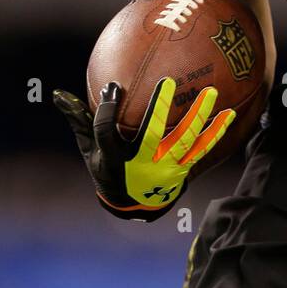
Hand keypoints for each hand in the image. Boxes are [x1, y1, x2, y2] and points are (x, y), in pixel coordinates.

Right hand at [53, 77, 235, 220]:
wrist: (132, 205)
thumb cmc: (107, 167)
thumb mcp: (89, 149)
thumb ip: (78, 120)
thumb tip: (56, 92)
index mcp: (114, 158)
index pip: (107, 132)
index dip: (108, 110)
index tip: (114, 87)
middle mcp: (140, 165)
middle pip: (150, 136)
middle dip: (158, 110)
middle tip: (166, 82)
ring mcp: (164, 168)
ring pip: (184, 141)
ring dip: (198, 117)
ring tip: (212, 92)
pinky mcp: (182, 170)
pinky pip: (202, 149)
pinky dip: (216, 132)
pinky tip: (230, 114)